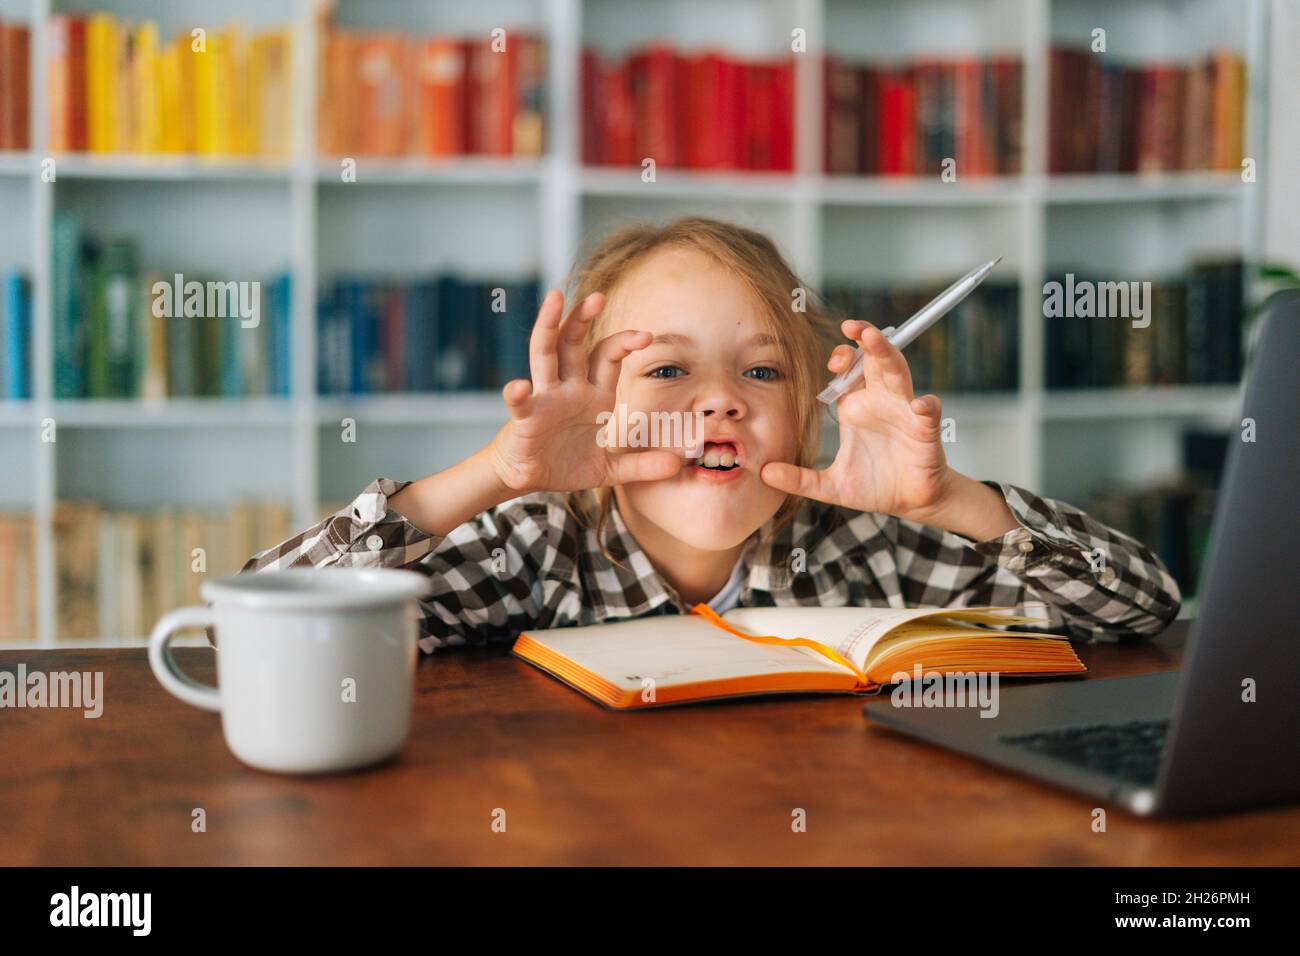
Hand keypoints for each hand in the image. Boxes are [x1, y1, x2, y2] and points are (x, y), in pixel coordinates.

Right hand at [485, 289, 683, 494]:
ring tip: (554, 300)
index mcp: (592, 394)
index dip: (625, 342)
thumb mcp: (610, 468)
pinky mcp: (525, 418)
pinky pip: (520, 403)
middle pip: (573, 343)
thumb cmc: (565, 463)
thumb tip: (677, 464)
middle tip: (598, 296)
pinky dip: (517, 394)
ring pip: (545, 354)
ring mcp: (545, 399)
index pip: (607, 356)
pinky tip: (520, 387)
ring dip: (548, 327)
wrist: (529, 477)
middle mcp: (568, 388)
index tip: (647, 336)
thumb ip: (642, 466)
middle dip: (584, 318)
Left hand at [760, 319, 952, 520]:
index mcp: (858, 407)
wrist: (909, 502)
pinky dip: (927, 405)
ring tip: (874, 339)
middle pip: (874, 360)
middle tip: (851, 327)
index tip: (832, 362)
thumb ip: (800, 479)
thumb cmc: (875, 486)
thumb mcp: (831, 485)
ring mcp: (905, 413)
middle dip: (865, 339)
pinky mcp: (925, 432)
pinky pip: (929, 412)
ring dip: (888, 354)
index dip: (842, 358)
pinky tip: (919, 405)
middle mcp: (882, 402)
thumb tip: (764, 473)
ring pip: (899, 374)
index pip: (850, 370)